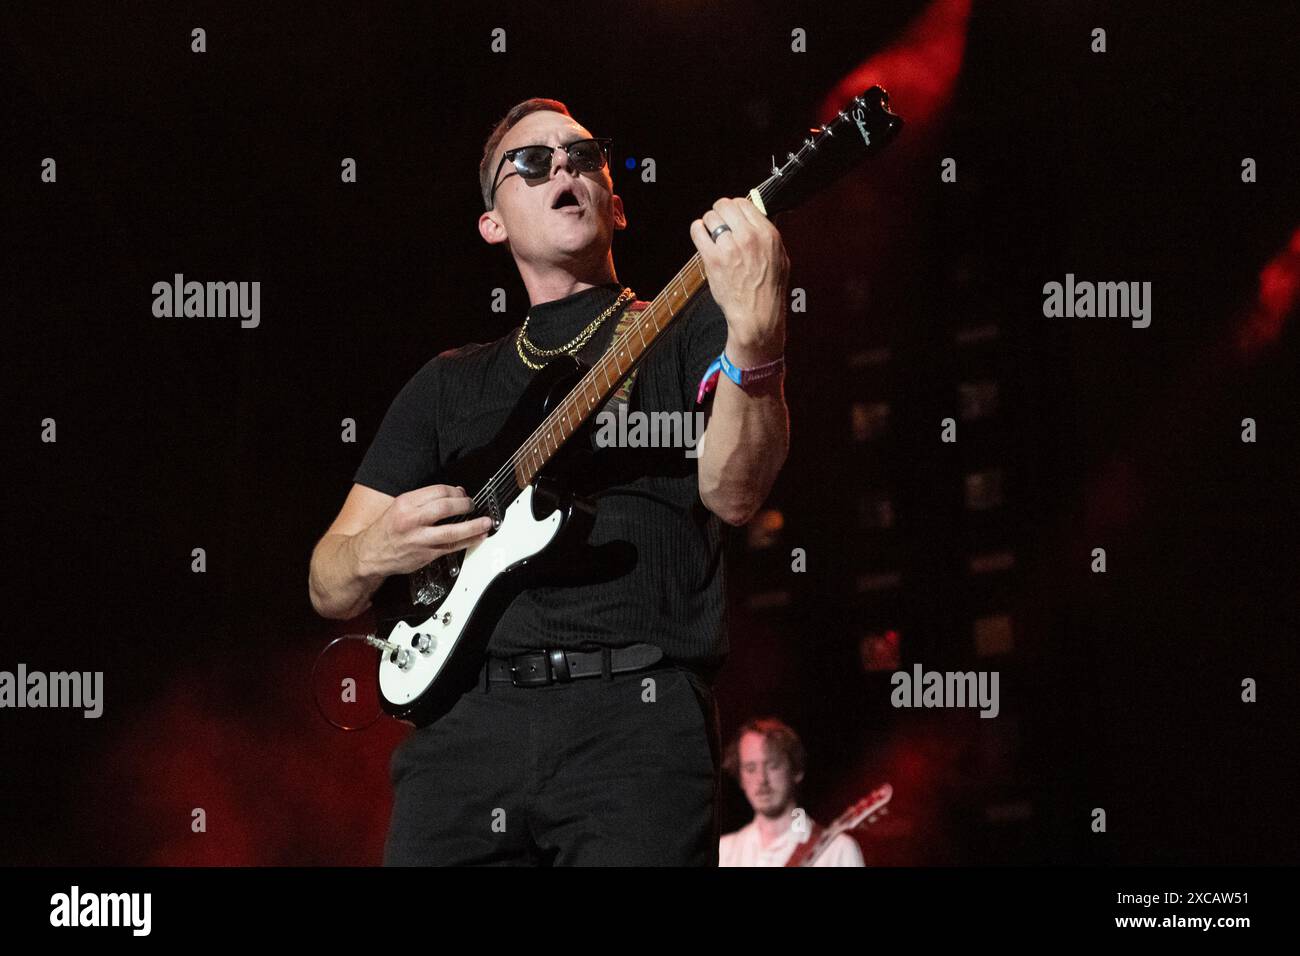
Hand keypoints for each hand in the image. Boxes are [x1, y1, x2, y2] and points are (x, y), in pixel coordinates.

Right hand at [355, 484, 492, 576]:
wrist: (370, 554)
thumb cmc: (386, 530)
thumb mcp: (400, 507)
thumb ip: (425, 500)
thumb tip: (453, 494)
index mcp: (405, 504)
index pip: (437, 491)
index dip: (455, 492)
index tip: (462, 494)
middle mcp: (412, 521)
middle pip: (446, 508)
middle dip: (465, 505)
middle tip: (472, 504)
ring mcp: (419, 540)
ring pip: (452, 532)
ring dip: (473, 526)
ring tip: (486, 522)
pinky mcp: (426, 555)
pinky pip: (452, 548)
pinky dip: (468, 542)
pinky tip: (478, 537)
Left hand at [689, 196, 789, 364]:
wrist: (757, 315)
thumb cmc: (769, 290)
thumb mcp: (780, 258)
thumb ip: (768, 236)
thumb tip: (757, 219)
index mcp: (767, 234)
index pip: (744, 203)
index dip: (735, 209)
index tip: (731, 217)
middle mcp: (749, 237)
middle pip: (725, 205)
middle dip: (720, 212)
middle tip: (719, 223)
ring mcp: (730, 247)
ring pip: (710, 217)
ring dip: (708, 223)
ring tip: (711, 235)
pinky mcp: (713, 259)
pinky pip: (698, 231)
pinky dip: (697, 231)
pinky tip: (701, 236)